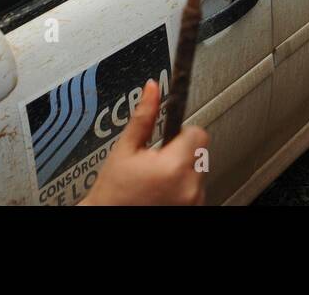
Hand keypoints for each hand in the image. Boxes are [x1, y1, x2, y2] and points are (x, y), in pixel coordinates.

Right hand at [82, 80, 209, 205]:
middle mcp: (188, 185)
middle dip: (181, 150)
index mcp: (173, 166)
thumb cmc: (113, 192)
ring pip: (199, 169)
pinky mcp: (193, 209)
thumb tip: (152, 89)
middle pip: (200, 151)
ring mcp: (193, 200)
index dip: (180, 132)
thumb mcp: (125, 149)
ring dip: (184, 169)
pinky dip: (184, 186)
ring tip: (158, 177)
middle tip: (156, 160)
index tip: (166, 139)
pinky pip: (197, 188)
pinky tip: (163, 189)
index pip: (198, 133)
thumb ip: (143, 116)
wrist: (108, 219)